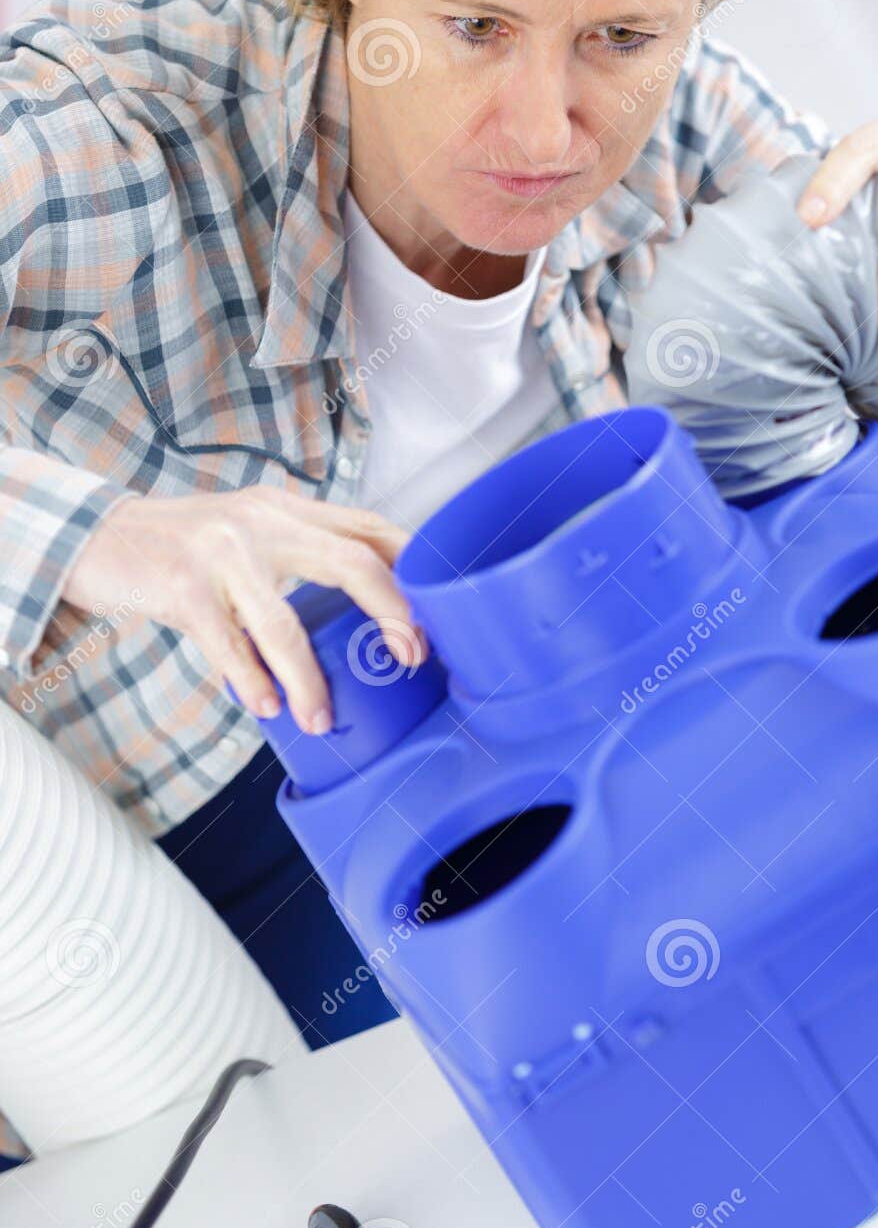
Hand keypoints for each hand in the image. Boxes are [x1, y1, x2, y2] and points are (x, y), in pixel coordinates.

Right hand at [60, 487, 427, 734]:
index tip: (436, 617)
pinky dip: (251, 680)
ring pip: (285, 623)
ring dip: (308, 680)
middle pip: (352, 562)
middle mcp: (262, 520)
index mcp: (287, 508)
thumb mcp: (247, 532)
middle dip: (392, 614)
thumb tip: (361, 603)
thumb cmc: (180, 546)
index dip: (413, 570)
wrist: (91, 535)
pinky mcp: (181, 584)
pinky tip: (265, 707)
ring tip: (319, 718)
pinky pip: (228, 643)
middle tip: (410, 659)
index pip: (370, 528)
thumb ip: (298, 552)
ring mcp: (221, 550)